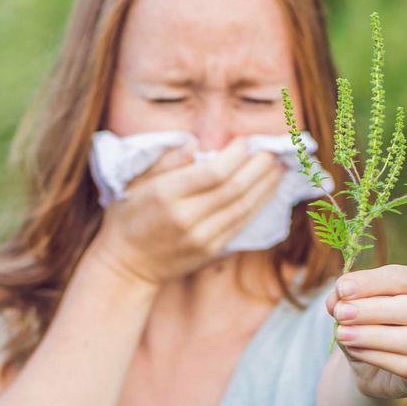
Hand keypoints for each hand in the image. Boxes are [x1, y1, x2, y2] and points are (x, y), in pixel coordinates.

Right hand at [88, 137, 284, 285]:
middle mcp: (186, 217)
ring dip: (266, 186)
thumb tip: (194, 142)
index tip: (245, 141)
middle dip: (259, 167)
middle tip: (274, 150)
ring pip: (243, 208)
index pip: (213, 173)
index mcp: (166, 194)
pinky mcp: (211, 251)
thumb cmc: (129, 215)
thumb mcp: (135, 180)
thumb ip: (166, 160)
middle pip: (235, 189)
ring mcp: (201, 237)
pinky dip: (259, 205)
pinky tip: (268, 190)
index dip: (236, 155)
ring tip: (280, 167)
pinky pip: (241, 225)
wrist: (127, 264)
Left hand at [326, 264, 406, 398]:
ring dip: (373, 336)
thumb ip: (346, 298)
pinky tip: (354, 351)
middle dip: (373, 310)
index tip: (342, 289)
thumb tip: (336, 298)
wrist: (377, 366)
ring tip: (342, 334)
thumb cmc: (372, 323)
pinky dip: (378, 357)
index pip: (404, 278)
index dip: (372, 283)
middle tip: (340, 313)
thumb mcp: (356, 305)